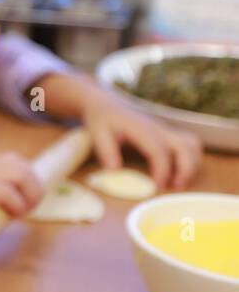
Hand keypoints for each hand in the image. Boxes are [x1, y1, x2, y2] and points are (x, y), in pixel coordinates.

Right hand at [0, 153, 45, 215]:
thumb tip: (2, 215)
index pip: (12, 162)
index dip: (27, 180)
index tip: (26, 203)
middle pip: (18, 164)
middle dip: (33, 187)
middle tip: (26, 209)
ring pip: (18, 171)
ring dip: (28, 194)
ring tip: (19, 212)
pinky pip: (4, 191)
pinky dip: (14, 204)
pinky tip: (8, 216)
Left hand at [78, 86, 202, 189]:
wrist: (106, 105)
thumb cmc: (103, 120)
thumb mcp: (98, 134)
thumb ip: (107, 151)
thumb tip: (115, 171)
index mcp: (142, 130)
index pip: (159, 150)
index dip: (162, 170)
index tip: (157, 186)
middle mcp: (158, 129)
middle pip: (186, 146)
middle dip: (186, 168)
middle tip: (175, 187)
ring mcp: (166, 130)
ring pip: (193, 144)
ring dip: (192, 164)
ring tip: (177, 181)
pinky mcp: (168, 134)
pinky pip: (190, 144)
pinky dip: (191, 159)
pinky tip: (177, 171)